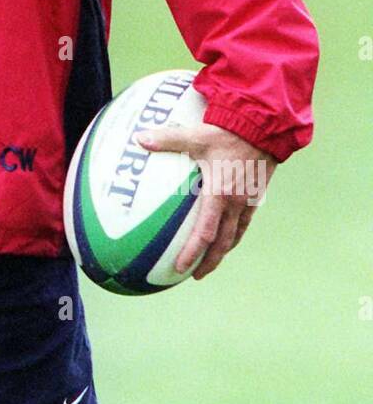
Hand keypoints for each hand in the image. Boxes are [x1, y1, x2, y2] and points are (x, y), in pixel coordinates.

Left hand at [134, 122, 276, 279]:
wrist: (264, 127)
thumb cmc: (228, 132)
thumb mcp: (195, 135)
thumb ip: (167, 139)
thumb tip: (140, 139)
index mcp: (220, 194)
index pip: (205, 233)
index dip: (193, 253)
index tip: (181, 268)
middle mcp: (236, 202)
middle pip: (223, 242)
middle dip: (209, 261)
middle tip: (196, 276)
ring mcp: (249, 200)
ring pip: (236, 234)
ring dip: (223, 250)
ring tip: (212, 261)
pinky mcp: (257, 194)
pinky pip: (245, 220)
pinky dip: (235, 232)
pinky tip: (229, 234)